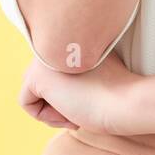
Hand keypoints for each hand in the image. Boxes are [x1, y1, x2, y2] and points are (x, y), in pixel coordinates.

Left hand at [17, 52, 139, 135]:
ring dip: (54, 109)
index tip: (92, 97)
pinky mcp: (36, 74)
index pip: (55, 71)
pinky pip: (26, 103)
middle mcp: (54, 41)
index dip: (70, 93)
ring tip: (77, 108)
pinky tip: (69, 111)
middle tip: (83, 106)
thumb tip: (59, 85)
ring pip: (34, 91)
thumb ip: (76, 68)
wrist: (127, 101)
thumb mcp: (95, 72)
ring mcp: (43, 55)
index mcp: (70, 37)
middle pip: (43, 81)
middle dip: (59, 102)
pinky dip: (45, 117)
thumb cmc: (118, 93)